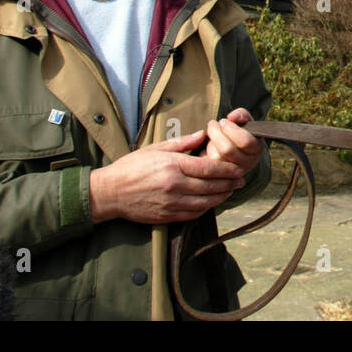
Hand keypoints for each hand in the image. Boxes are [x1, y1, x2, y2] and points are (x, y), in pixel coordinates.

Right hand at [89, 130, 245, 224]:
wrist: (109, 193)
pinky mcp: (166, 216)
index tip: (238, 170)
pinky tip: (211, 203)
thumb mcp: (155, 148)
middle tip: (241, 181)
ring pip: (205, 203)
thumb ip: (182, 143)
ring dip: (221, 198)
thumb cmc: (131, 167)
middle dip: (229, 184)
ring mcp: (171, 203)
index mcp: (172, 166)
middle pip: (211, 187)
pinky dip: (205, 209)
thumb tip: (203, 135)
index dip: (227, 170)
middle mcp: (174, 185)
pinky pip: (193, 214)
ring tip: (230, 191)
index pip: (208, 168)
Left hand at [204, 108, 264, 190]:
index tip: (223, 120)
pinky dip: (205, 151)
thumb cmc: (236, 134)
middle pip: (228, 150)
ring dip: (211, 142)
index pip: (245, 142)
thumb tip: (233, 116)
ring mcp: (234, 172)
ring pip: (217, 156)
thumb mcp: (243, 122)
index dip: (231, 129)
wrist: (231, 151)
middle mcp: (248, 163)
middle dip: (216, 133)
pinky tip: (208, 144)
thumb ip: (241, 115)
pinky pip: (209, 164)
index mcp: (257, 149)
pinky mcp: (220, 177)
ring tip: (211, 133)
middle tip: (213, 124)